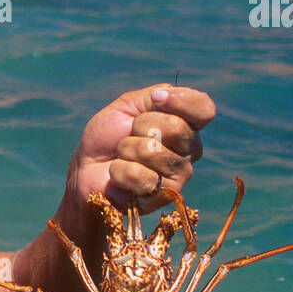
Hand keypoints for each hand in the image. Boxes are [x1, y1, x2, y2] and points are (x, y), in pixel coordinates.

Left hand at [71, 85, 215, 213]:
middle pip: (177, 127)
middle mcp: (190, 150)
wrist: (87, 165)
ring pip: (153, 151)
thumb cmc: (109, 135)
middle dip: (140, 125)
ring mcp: (180, 175)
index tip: (156, 98)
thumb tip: (165, 95)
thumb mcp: (128, 105)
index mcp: (187, 124)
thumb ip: (153, 96)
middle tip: (129, 133)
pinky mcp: (163, 196)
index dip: (181, 100)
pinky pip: (139, 175)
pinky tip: (120, 174)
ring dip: (126, 149)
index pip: (204, 109)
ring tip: (123, 155)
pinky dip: (120, 170)